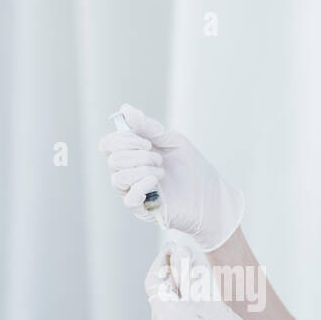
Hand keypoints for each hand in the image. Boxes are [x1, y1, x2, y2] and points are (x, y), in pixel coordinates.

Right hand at [98, 103, 244, 251]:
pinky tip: (156, 182)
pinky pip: (129, 199)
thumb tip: (125, 109)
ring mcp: (134, 192)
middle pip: (112, 160)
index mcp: (133, 155)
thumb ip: (148, 127)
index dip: (122, 140)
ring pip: (117, 178)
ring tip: (161, 172)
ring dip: (141, 170)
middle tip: (159, 159)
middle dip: (137, 155)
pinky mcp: (143, 210)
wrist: (212, 195)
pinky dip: (141, 186)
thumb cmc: (193, 169)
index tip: (146, 142)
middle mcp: (129, 173)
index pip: (108, 145)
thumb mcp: (172, 140)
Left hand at [145, 242, 277, 319]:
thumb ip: (188, 272)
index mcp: (166, 315)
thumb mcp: (208, 296)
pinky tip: (194, 299)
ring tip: (192, 277)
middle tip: (183, 257)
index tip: (171, 249)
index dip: (161, 262)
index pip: (154, 281)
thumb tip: (178, 251)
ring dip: (175, 291)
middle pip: (159, 294)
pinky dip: (178, 308)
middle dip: (170, 276)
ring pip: (165, 308)